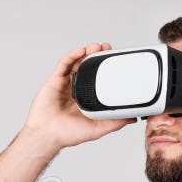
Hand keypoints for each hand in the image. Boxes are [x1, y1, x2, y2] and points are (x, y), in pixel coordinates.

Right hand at [24, 43, 138, 149]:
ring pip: (76, 63)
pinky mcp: (54, 81)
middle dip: (97, 56)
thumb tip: (133, 118)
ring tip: (96, 46)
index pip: (98, 79)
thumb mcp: (98, 128)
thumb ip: (115, 122)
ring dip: (86, 53)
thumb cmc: (68, 134)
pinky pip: (63, 65)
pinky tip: (81, 51)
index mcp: (86, 99)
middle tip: (107, 48)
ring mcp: (64, 84)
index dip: (106, 68)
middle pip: (88, 67)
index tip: (116, 60)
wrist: (48, 135)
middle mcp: (75, 90)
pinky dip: (72, 56)